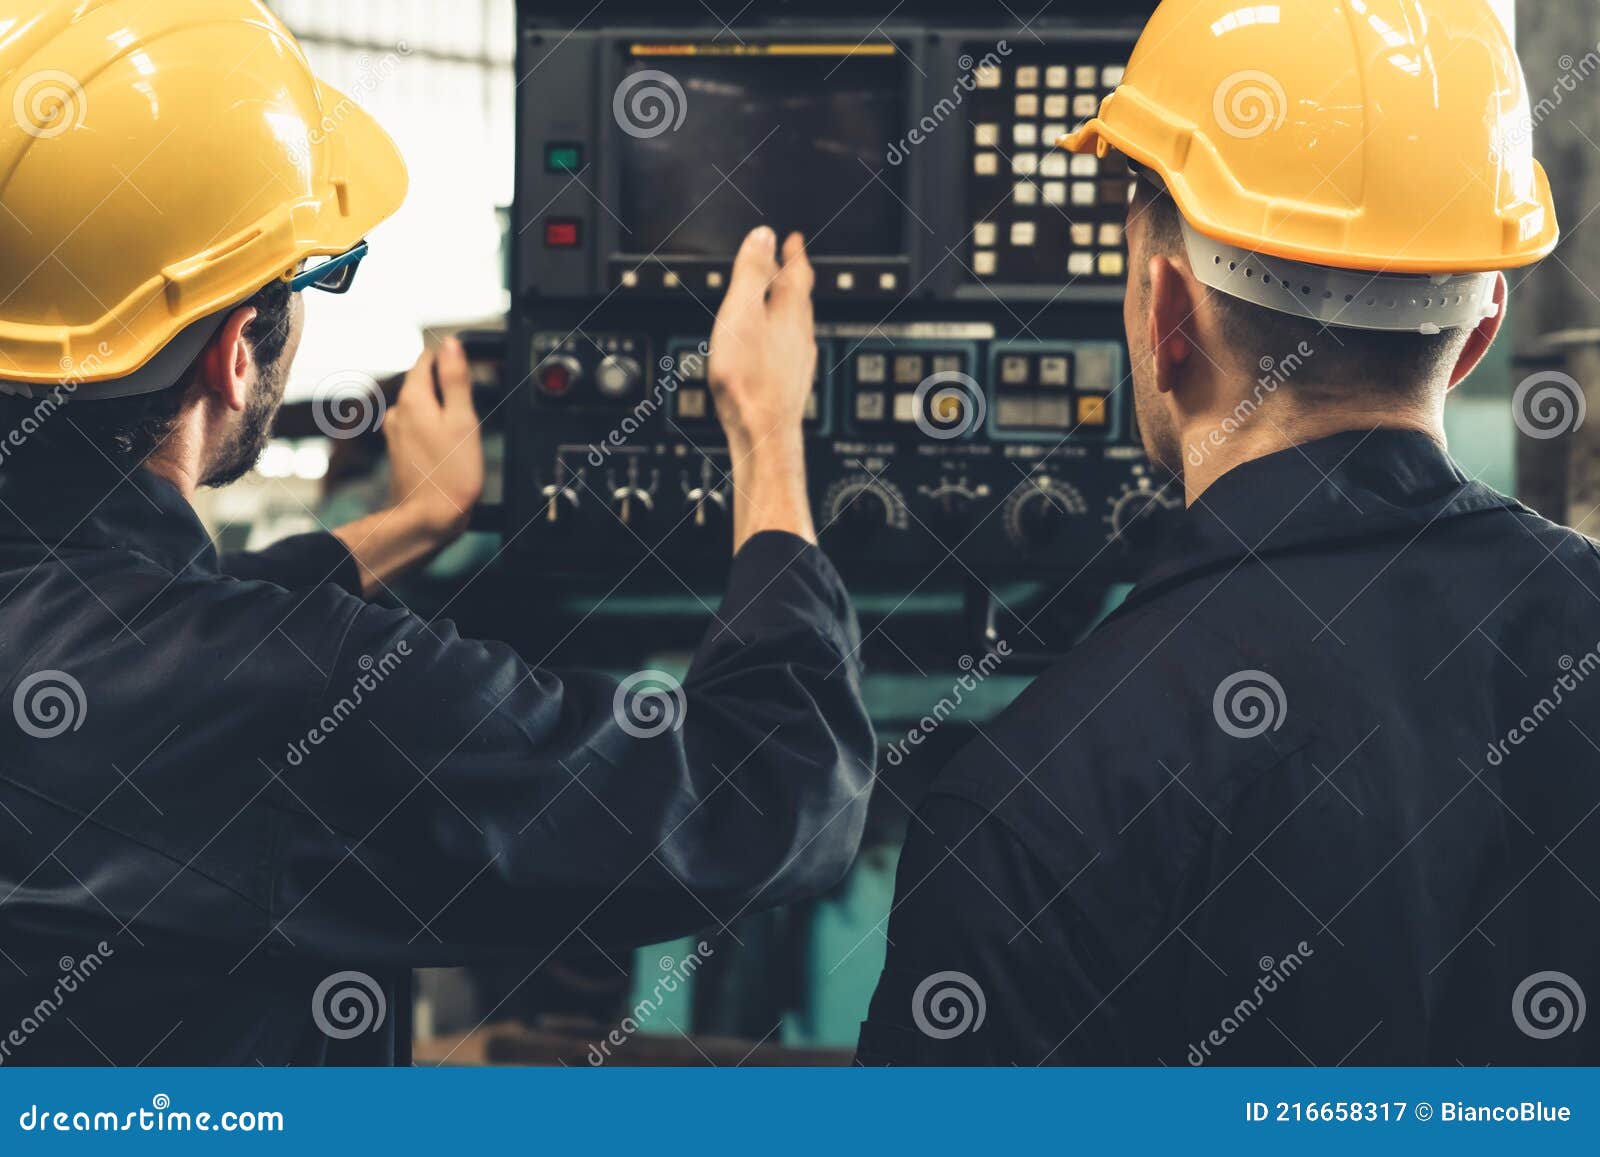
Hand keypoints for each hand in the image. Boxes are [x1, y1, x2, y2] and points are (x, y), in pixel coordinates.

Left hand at [384, 336, 483, 538]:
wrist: (428, 518)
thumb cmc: (451, 476)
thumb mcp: (464, 420)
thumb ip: (456, 379)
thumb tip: (452, 344)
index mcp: (413, 398)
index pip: (428, 358)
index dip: (452, 361)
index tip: (471, 378)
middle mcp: (398, 411)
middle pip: (425, 382)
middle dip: (449, 389)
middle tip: (471, 414)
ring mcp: (396, 431)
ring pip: (423, 406)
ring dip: (443, 412)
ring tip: (462, 435)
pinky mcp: (399, 450)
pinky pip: (420, 427)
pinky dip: (435, 430)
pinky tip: (449, 449)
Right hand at [707, 227, 816, 452]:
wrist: (764, 433)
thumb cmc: (750, 378)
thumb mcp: (741, 313)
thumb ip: (751, 273)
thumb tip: (763, 237)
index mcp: (788, 312)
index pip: (797, 273)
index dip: (794, 254)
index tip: (795, 239)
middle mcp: (800, 335)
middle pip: (801, 299)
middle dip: (794, 278)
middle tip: (791, 264)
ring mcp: (798, 362)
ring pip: (798, 325)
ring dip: (791, 307)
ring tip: (782, 302)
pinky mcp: (791, 384)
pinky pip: (792, 348)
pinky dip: (785, 335)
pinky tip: (776, 348)